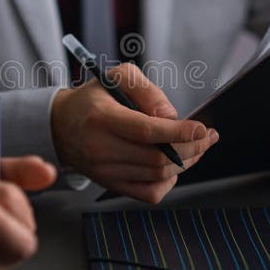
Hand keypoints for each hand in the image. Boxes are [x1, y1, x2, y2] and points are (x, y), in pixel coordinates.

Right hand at [51, 63, 218, 202]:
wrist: (61, 126)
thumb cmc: (92, 98)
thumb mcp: (115, 76)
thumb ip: (145, 89)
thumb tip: (170, 117)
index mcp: (102, 118)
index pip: (146, 131)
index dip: (179, 133)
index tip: (203, 129)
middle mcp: (101, 148)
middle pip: (157, 158)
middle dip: (191, 148)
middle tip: (208, 136)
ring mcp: (105, 171)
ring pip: (157, 175)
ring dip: (186, 163)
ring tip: (197, 147)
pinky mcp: (110, 184)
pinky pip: (148, 193)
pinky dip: (168, 181)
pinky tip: (173, 166)